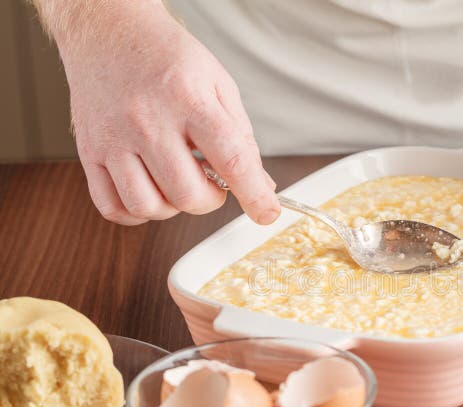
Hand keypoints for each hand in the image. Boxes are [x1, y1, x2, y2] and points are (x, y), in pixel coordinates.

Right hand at [59, 3, 278, 224]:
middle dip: (211, 200)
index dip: (254, 195)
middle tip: (211, 182)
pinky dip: (136, 213)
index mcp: (189, 100)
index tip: (267, 213)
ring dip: (173, 208)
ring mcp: (114, 138)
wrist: (109, 30)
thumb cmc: (166, 57)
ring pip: (148, 206)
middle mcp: (147, 121)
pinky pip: (113, 207)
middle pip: (188, 194)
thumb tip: (261, 184)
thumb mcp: (218, 84)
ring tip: (177, 183)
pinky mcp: (89, 151)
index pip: (230, 159)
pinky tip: (150, 192)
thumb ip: (241, 137)